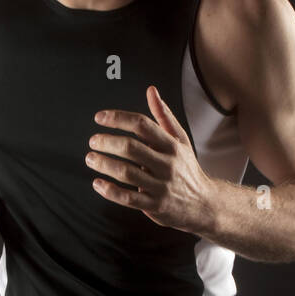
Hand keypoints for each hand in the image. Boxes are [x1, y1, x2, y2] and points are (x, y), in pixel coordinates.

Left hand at [85, 85, 212, 231]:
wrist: (203, 203)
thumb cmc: (186, 168)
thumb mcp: (180, 140)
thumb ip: (163, 116)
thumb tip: (151, 90)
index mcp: (171, 145)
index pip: (142, 125)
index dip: (118, 118)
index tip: (100, 118)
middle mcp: (167, 164)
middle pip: (131, 148)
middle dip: (107, 142)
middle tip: (93, 141)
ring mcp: (161, 186)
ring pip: (126, 172)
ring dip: (104, 164)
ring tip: (90, 158)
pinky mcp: (155, 205)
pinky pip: (128, 198)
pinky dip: (109, 190)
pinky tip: (97, 183)